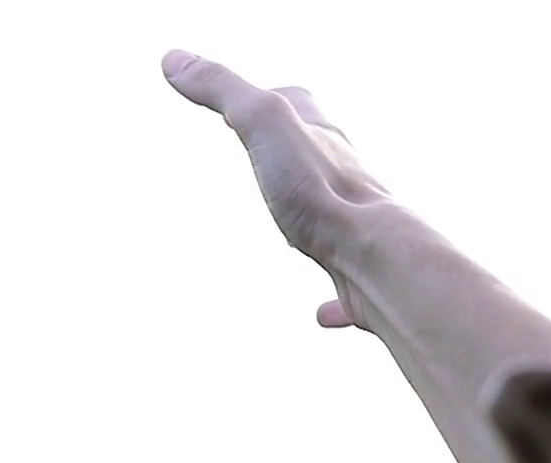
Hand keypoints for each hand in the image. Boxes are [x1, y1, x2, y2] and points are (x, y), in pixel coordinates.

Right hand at [161, 50, 391, 330]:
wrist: (376, 259)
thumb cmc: (321, 191)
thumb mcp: (263, 123)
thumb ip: (222, 90)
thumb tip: (173, 58)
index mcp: (323, 139)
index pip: (296, 102)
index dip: (273, 96)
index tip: (247, 103)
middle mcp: (345, 179)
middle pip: (322, 157)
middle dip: (301, 154)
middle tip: (278, 158)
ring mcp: (356, 228)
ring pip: (338, 217)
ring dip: (321, 216)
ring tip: (303, 223)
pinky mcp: (361, 277)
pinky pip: (346, 287)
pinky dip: (333, 300)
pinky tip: (322, 316)